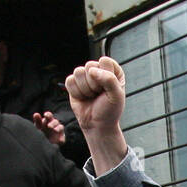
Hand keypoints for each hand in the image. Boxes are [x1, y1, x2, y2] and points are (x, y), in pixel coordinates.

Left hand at [32, 111, 65, 146]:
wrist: (45, 145)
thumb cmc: (41, 133)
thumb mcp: (38, 127)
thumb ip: (37, 121)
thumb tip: (36, 114)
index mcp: (48, 120)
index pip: (49, 115)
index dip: (48, 115)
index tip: (45, 115)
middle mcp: (54, 124)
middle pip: (55, 121)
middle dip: (52, 123)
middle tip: (49, 126)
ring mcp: (59, 131)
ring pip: (60, 127)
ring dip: (57, 128)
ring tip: (54, 130)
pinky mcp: (62, 139)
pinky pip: (62, 138)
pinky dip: (61, 139)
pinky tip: (59, 140)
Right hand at [65, 57, 127, 171]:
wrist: (98, 125)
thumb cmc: (109, 110)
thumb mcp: (117, 95)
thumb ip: (109, 79)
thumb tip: (91, 71)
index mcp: (112, 70)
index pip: (104, 61)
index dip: (104, 76)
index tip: (108, 89)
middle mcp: (98, 70)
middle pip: (89, 65)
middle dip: (93, 84)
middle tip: (98, 94)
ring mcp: (85, 76)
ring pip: (78, 72)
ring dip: (85, 89)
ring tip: (91, 96)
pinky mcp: (74, 84)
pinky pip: (69, 81)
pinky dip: (76, 92)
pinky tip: (83, 98)